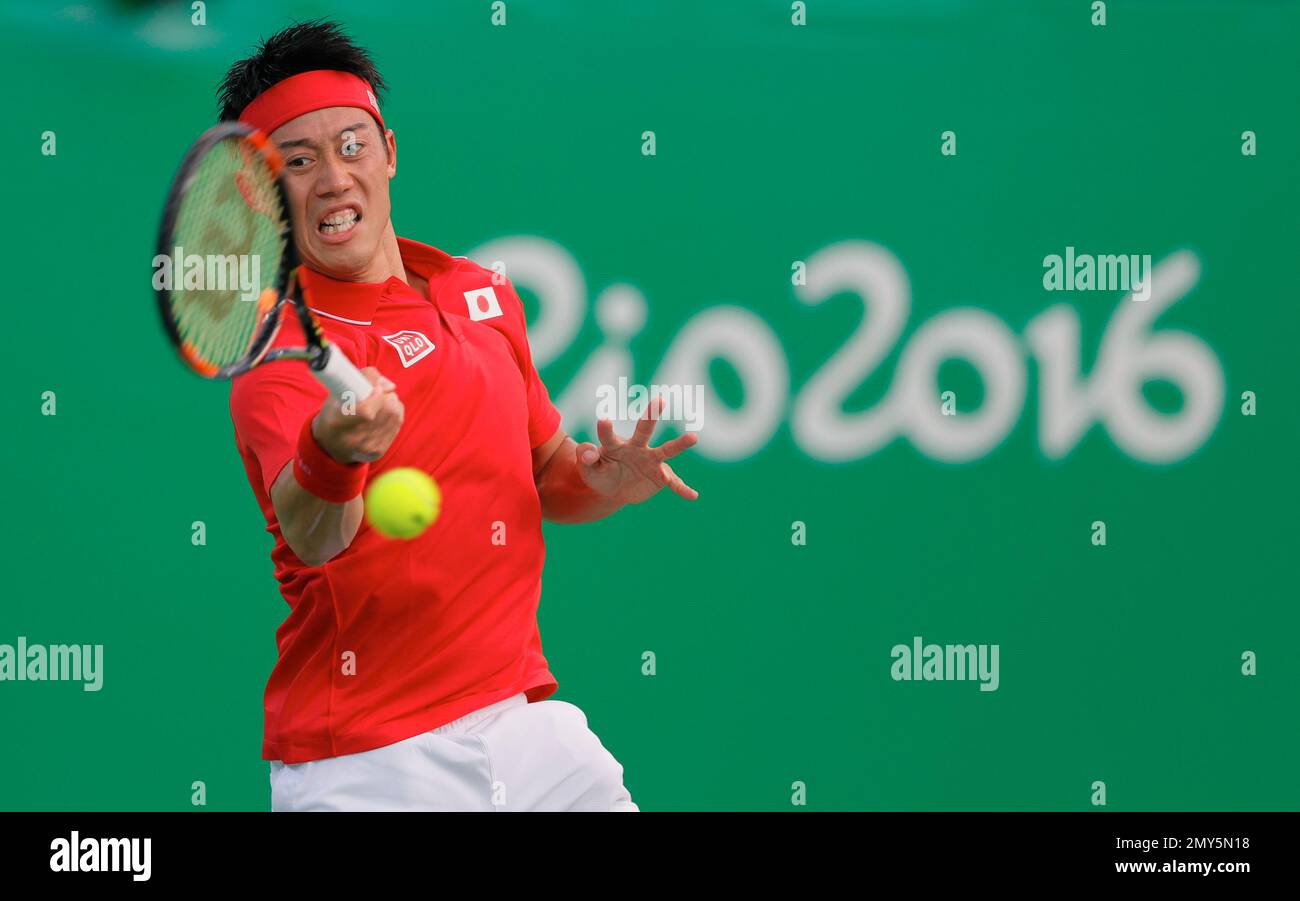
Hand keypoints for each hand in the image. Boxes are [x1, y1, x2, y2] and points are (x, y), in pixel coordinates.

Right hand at [312, 367, 403, 462]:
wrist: (331, 445)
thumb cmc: (334, 412)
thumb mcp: (337, 392)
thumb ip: (362, 378)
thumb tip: (390, 386)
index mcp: (337, 422)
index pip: (366, 411)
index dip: (377, 397)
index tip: (377, 388)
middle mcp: (354, 439)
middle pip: (387, 411)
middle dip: (386, 395)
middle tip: (377, 391)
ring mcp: (368, 447)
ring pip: (395, 415)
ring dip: (391, 402)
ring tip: (379, 401)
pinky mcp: (379, 451)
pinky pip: (398, 423)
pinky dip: (394, 412)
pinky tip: (383, 412)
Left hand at [576, 395, 698, 503]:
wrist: (617, 490)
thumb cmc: (602, 474)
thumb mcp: (590, 471)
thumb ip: (586, 459)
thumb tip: (588, 452)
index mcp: (615, 445)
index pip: (608, 435)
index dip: (605, 429)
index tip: (603, 420)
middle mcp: (636, 448)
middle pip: (643, 430)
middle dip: (651, 415)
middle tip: (659, 400)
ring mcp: (651, 461)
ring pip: (666, 450)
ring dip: (680, 444)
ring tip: (694, 437)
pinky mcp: (661, 476)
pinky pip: (673, 483)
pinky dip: (682, 489)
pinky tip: (693, 495)